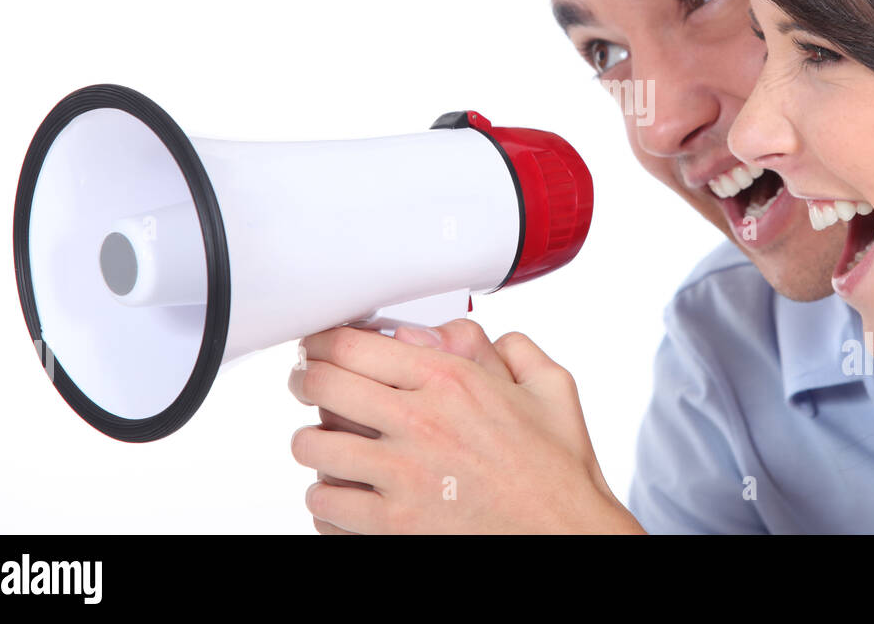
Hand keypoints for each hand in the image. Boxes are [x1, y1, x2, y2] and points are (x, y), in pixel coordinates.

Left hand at [288, 319, 644, 533]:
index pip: (355, 345)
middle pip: (322, 385)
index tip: (320, 345)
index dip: (325, 341)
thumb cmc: (558, 473)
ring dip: (314, 441)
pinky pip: (324, 505)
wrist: (568, 538)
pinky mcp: (392, 527)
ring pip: (312, 446)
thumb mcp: (551, 388)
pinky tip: (344, 492)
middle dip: (306, 379)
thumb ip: (507, 348)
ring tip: (326, 442)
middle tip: (308, 383)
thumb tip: (453, 335)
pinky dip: (326, 497)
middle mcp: (421, 423)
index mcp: (453, 381)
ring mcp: (402, 477)